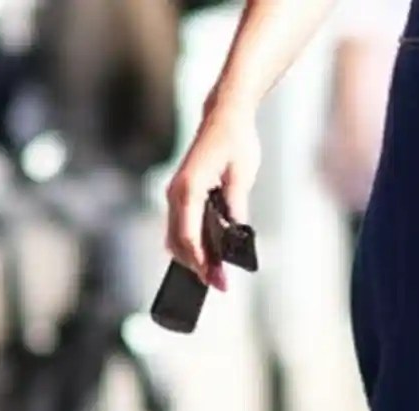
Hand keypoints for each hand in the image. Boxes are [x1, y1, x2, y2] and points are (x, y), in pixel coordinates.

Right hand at [165, 102, 260, 290]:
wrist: (225, 116)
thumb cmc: (236, 141)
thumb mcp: (242, 175)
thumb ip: (236, 206)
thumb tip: (236, 235)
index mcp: (190, 188)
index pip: (189, 236)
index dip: (203, 262)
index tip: (218, 281)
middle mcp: (176, 193)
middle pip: (179, 242)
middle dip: (198, 266)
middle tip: (220, 286)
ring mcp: (175, 194)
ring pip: (176, 237)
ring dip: (193, 258)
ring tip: (215, 277)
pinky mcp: (182, 195)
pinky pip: (180, 227)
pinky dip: (191, 245)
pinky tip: (208, 259)